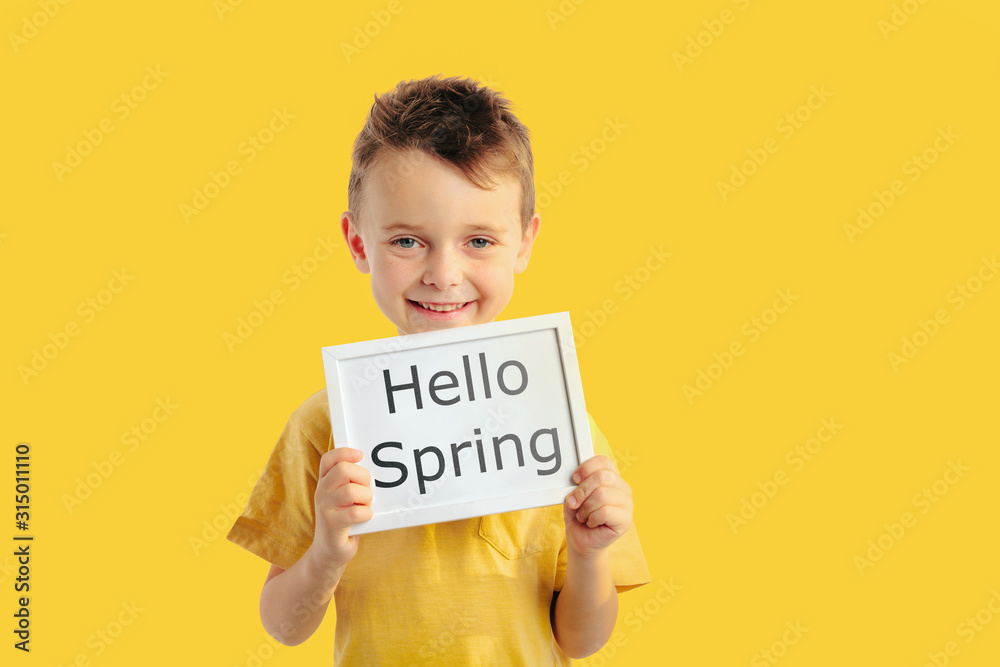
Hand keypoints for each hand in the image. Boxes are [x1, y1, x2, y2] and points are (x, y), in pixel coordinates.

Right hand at [312, 448, 372, 568]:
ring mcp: (325, 508)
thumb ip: (351, 481)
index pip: (329, 459)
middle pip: (344, 470)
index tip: (360, 455)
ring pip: (352, 490)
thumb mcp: (343, 497)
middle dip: (363, 478)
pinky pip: (356, 512)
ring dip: (366, 498)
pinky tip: (364, 518)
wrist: (329, 551)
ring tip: (364, 506)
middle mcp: (322, 492)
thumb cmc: (344, 519)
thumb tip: (373, 466)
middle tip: (365, 491)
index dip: (345, 453)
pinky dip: (366, 514)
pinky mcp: (332, 525)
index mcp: (325, 482)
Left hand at [563, 455, 632, 556]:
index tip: (575, 479)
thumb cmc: (579, 516)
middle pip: (602, 477)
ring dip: (586, 508)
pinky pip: (605, 512)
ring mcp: (627, 503)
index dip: (586, 468)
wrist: (582, 540)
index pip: (603, 461)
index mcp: (611, 477)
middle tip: (573, 502)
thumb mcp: (573, 496)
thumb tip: (574, 480)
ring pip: (602, 495)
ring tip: (583, 516)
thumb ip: (576, 485)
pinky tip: (591, 523)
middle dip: (582, 490)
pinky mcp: (626, 519)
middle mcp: (622, 487)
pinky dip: (592, 519)